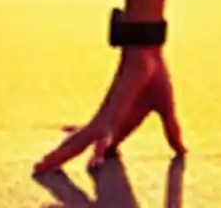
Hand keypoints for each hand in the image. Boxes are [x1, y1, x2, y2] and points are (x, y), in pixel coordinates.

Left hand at [35, 48, 185, 172]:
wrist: (147, 52)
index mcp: (120, 122)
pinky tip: (96, 158)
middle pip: (79, 143)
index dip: (94, 155)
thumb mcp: (165, 109)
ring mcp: (107, 116)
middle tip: (37, 168)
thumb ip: (171, 130)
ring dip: (61, 155)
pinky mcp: (113, 110)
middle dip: (59, 156)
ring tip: (41, 166)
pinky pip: (104, 133)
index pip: (102, 144)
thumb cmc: (155, 76)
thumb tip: (183, 150)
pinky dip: (100, 146)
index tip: (83, 166)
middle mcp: (108, 121)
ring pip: (79, 141)